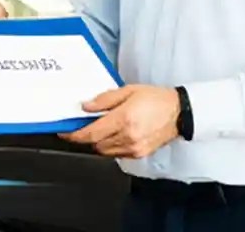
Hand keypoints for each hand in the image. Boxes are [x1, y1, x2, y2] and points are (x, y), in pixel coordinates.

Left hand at [59, 85, 179, 158]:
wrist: (179, 112)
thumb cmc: (156, 99)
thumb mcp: (129, 90)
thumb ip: (105, 99)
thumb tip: (86, 107)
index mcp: (124, 119)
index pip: (91, 133)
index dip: (74, 135)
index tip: (65, 132)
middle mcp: (128, 136)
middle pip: (95, 144)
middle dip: (85, 137)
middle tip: (81, 126)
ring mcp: (134, 148)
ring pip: (104, 151)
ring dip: (97, 142)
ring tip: (99, 128)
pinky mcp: (139, 154)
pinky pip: (116, 154)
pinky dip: (110, 146)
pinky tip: (113, 135)